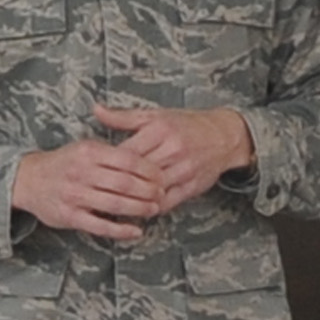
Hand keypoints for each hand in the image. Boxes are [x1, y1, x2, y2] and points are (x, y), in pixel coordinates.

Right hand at [11, 136, 171, 243]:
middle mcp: (82, 172)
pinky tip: (136, 231)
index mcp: (89, 152)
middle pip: (125, 183)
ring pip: (115, 204)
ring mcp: (75, 196)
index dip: (149, 170)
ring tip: (153, 210)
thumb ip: (111, 152)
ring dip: (139, 209)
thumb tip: (144, 158)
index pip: (128, 160)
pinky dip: (121, 230)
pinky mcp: (70, 216)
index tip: (161, 176)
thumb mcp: (84, 147)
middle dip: (149, 190)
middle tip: (161, 194)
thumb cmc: (62, 164)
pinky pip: (100, 226)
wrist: (27, 180)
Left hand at [91, 101, 255, 209]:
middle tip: (99, 191)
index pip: (126, 152)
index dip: (108, 165)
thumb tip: (96, 110)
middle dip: (117, 184)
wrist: (224, 136)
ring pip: (151, 190)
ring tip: (114, 203)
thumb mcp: (155, 115)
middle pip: (137, 173)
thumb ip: (123, 117)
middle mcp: (173, 150)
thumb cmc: (186, 124)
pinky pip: (167, 202)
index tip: (95, 171)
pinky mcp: (192, 186)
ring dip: (133, 199)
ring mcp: (184, 170)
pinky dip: (150, 207)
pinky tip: (138, 208)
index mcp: (160, 130)